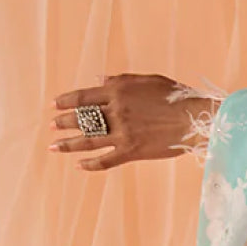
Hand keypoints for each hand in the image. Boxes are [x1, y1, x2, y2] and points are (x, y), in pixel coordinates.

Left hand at [48, 73, 218, 170]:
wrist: (194, 119)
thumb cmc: (176, 96)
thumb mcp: (149, 80)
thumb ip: (121, 80)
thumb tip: (98, 79)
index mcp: (118, 91)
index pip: (83, 97)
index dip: (65, 101)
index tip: (53, 105)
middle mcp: (116, 111)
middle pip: (81, 119)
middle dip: (63, 122)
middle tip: (52, 126)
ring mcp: (122, 133)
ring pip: (87, 140)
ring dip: (68, 144)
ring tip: (54, 146)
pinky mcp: (131, 151)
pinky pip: (105, 160)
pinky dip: (90, 164)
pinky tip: (79, 165)